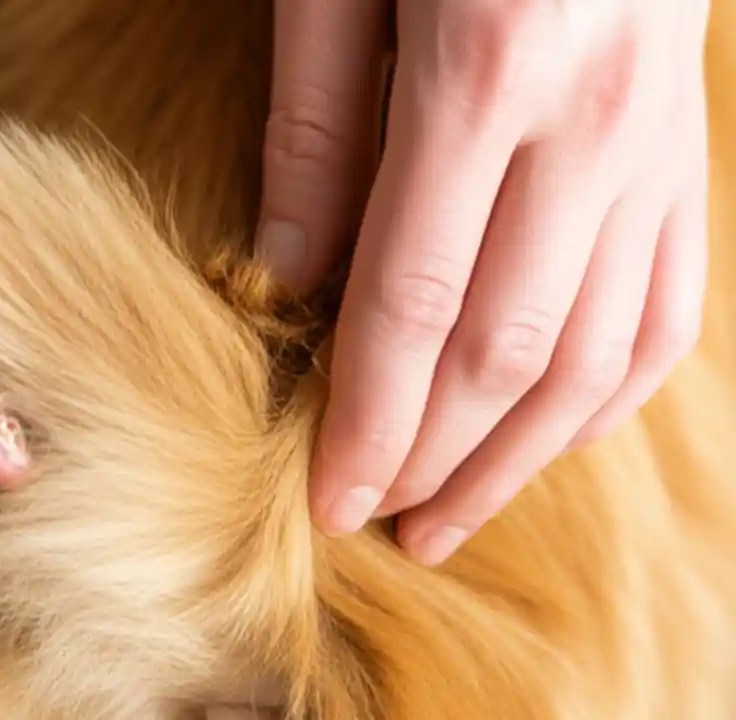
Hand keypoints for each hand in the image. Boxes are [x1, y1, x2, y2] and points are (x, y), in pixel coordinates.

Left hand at [259, 0, 709, 563]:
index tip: (329, 503)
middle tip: (375, 525)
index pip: (413, 303)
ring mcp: (658, 142)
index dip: (369, 421)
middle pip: (506, 350)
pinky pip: (666, 303)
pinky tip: (550, 440)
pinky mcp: (687, 150)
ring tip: (451, 520)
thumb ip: (313, 128)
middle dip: (434, 458)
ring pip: (598, 350)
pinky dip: (607, 391)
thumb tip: (286, 279)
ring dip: (522, 455)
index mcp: (484, 72)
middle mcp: (591, 124)